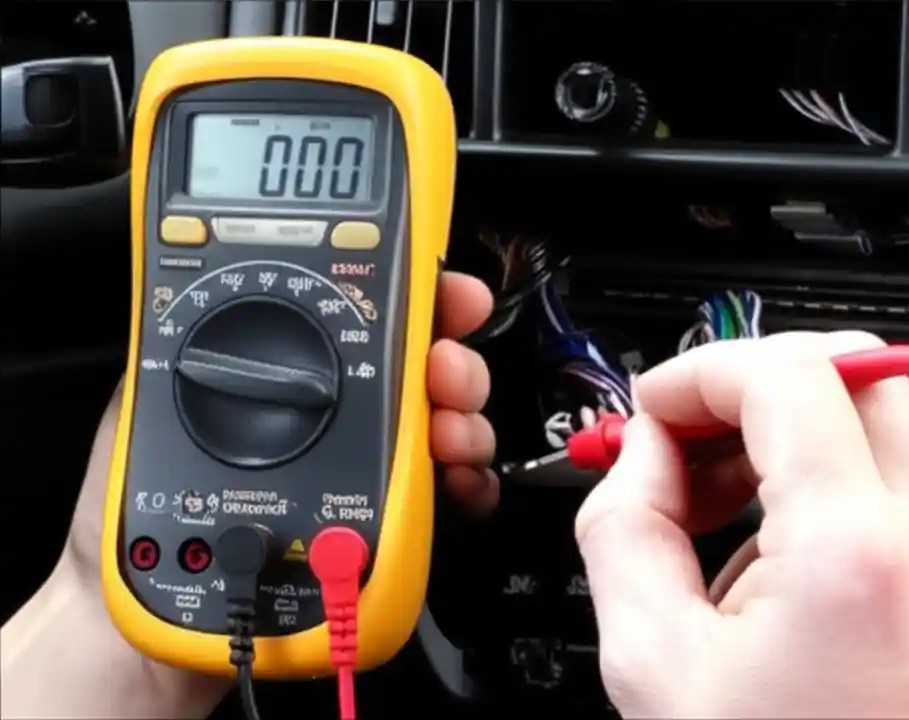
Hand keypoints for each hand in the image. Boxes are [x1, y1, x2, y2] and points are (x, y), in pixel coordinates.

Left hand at [1, 271, 497, 718]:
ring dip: (465, 423)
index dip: (416, 295)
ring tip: (450, 437)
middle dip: (452, 361)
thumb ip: (200, 339)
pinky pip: (444, 504)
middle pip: (421, 373)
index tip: (447, 293)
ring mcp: (360, 476)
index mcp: (288, 372)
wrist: (136, 624)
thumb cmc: (131, 511)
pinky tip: (459, 487)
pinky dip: (468, 489)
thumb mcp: (151, 401)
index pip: (363, 316)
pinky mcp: (379, 533)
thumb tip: (240, 283)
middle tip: (447, 373)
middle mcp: (334, 420)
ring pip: (445, 431)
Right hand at [574, 331, 908, 718]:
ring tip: (722, 519)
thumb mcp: (654, 668)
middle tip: (687, 445)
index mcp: (860, 555)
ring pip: (887, 430)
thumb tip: (642, 462)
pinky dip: (837, 491)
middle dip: (757, 390)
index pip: (790, 373)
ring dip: (796, 440)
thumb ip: (626, 530)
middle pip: (857, 375)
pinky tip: (778, 564)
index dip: (703, 371)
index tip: (656, 409)